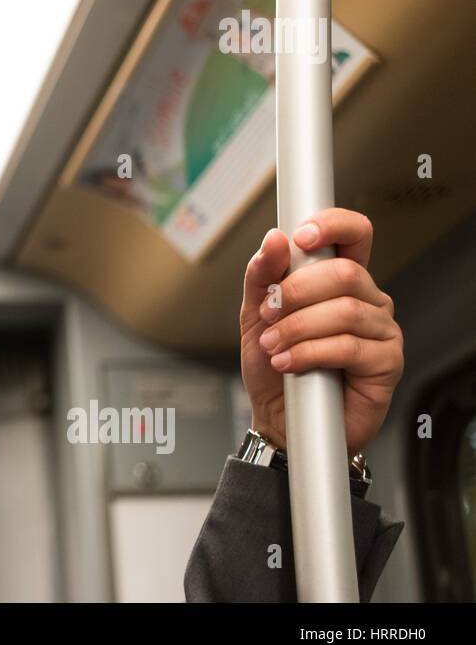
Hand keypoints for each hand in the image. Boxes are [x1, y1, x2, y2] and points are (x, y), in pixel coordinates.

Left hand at [239, 207, 403, 457]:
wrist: (279, 418)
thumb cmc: (274, 365)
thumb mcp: (256, 315)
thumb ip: (262, 276)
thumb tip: (274, 239)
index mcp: (340, 280)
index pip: (354, 234)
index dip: (333, 225)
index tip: (300, 237)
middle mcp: (368, 300)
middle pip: (346, 273)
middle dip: (296, 292)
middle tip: (269, 314)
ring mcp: (382, 330)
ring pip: (345, 311)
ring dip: (298, 328)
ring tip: (274, 346)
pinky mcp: (387, 363)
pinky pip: (350, 346)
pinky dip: (310, 352)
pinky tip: (289, 363)